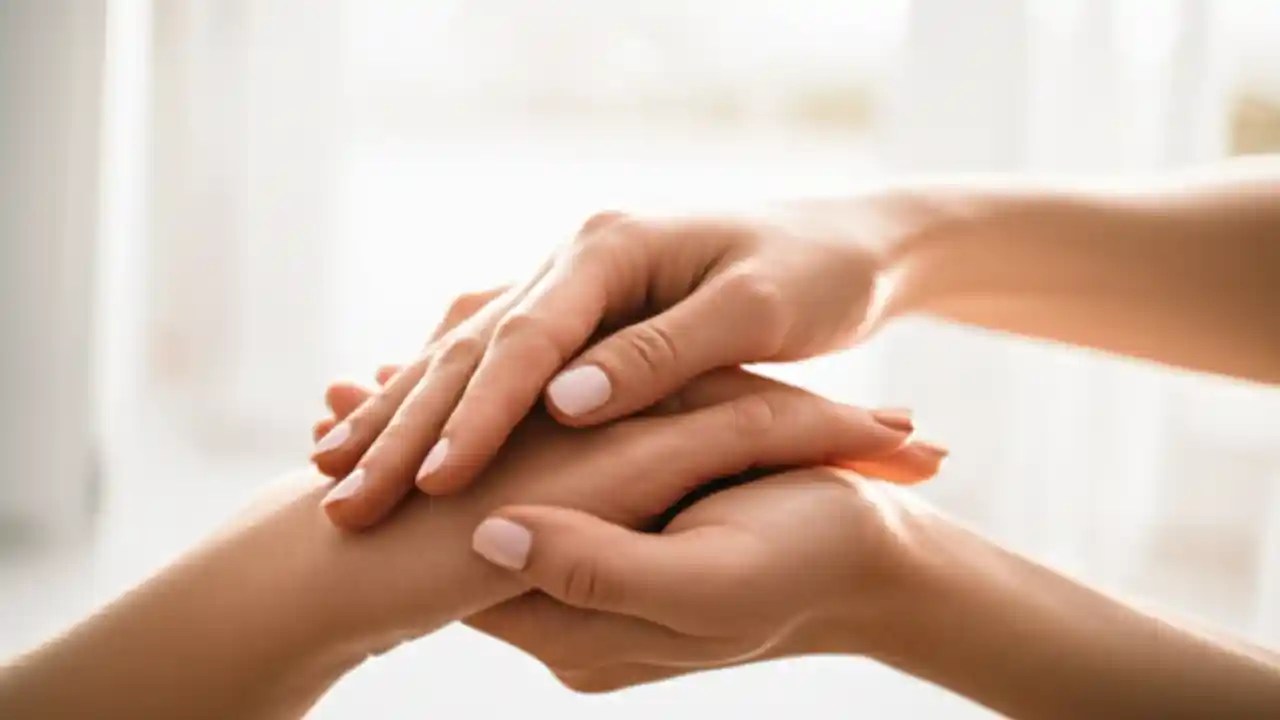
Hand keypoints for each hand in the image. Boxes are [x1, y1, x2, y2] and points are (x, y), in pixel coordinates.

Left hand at [309, 370, 942, 648]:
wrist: (875, 561)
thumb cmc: (808, 559)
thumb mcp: (707, 579)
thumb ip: (594, 570)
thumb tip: (483, 535)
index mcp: (581, 634)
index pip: (452, 578)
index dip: (398, 501)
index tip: (333, 440)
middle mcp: (570, 615)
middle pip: (452, 543)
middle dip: (393, 466)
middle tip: (324, 402)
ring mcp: (591, 576)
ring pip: (490, 510)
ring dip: (434, 444)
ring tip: (365, 389)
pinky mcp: (617, 538)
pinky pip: (535, 494)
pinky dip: (493, 442)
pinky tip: (465, 397)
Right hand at [311, 198, 929, 528]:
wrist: (848, 244)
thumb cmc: (818, 274)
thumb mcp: (755, 311)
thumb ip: (660, 352)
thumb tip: (565, 402)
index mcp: (612, 247)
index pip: (526, 337)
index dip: (476, 413)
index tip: (434, 481)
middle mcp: (575, 261)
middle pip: (470, 348)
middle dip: (403, 424)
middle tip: (341, 497)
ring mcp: (569, 287)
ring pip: (460, 357)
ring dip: (395, 417)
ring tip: (330, 475)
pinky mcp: (576, 318)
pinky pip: (485, 365)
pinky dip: (431, 406)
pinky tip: (381, 439)